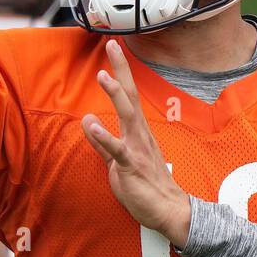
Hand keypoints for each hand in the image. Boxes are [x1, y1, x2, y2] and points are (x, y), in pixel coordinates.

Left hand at [81, 39, 191, 246]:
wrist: (169, 211)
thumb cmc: (145, 186)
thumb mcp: (117, 161)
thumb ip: (102, 142)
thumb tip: (88, 119)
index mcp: (137, 131)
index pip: (128, 95)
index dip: (120, 72)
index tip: (113, 48)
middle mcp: (140, 134)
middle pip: (130, 96)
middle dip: (121, 71)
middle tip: (112, 45)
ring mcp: (137, 149)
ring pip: (127, 116)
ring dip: (115, 95)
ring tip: (102, 75)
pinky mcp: (132, 166)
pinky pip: (117, 150)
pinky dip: (104, 137)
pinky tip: (92, 125)